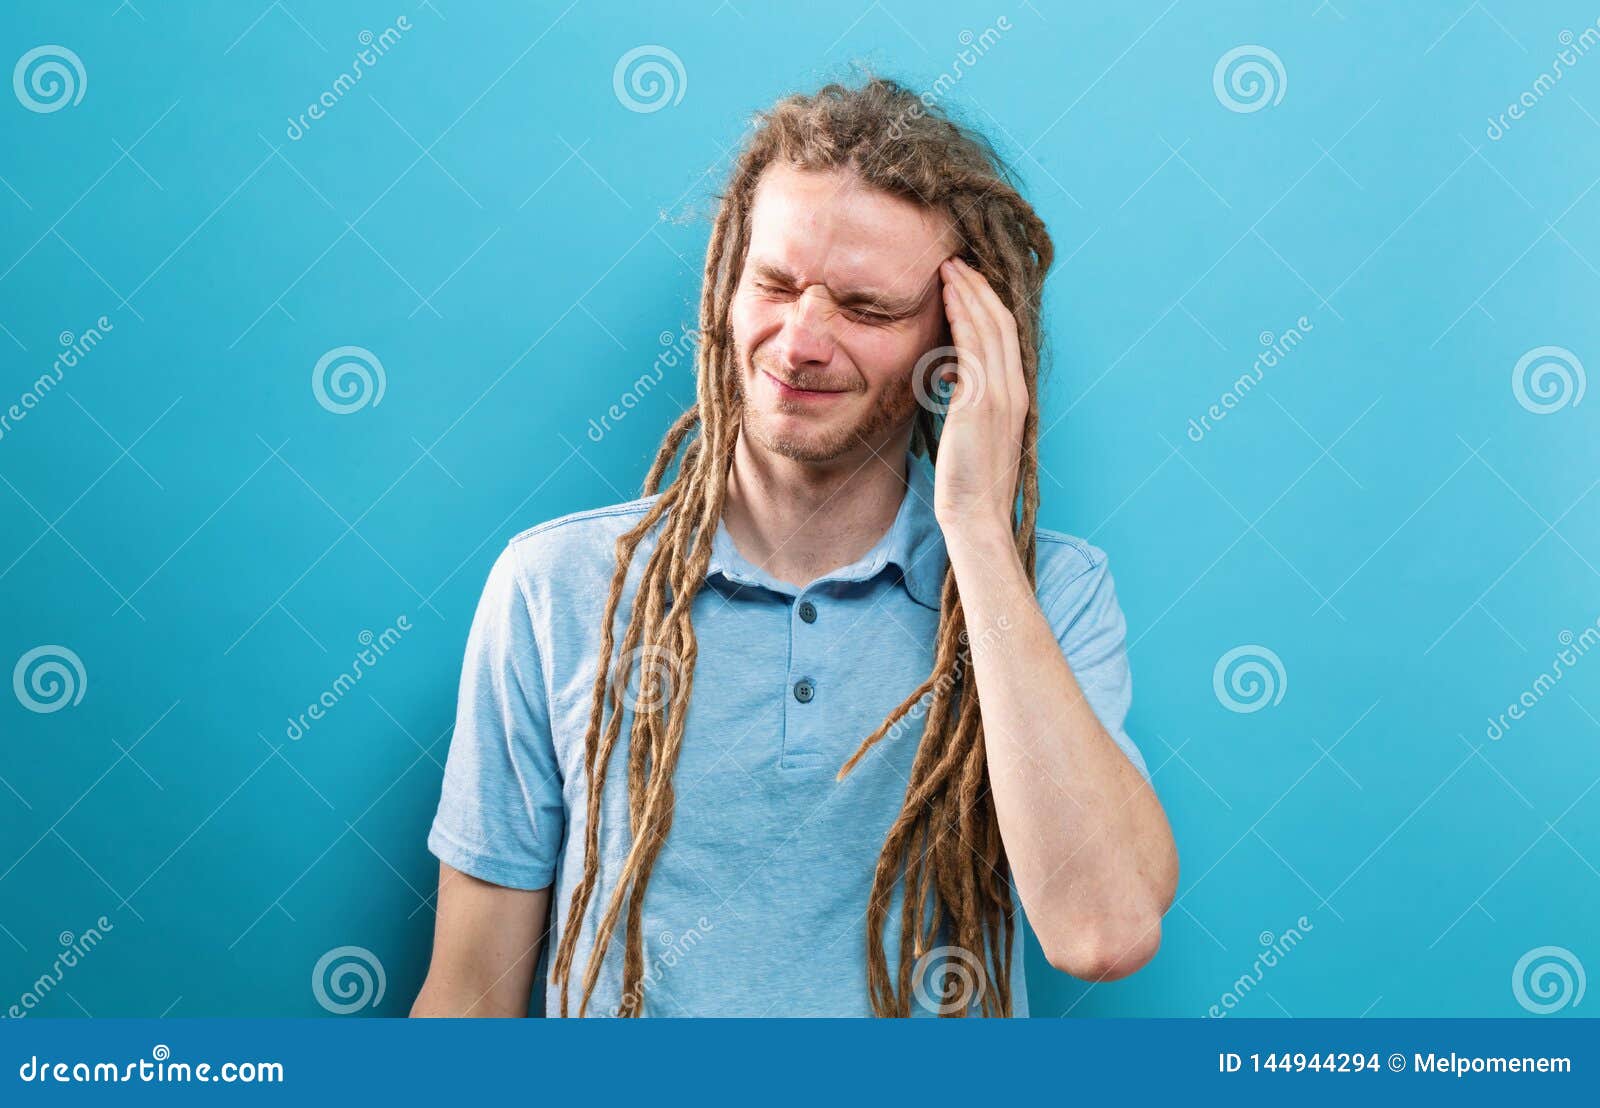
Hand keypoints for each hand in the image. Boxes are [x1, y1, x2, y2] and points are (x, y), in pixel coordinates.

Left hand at [930, 256, 1026, 549]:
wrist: (976, 515)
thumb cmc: (970, 481)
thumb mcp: (972, 430)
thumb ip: (967, 398)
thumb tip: (951, 373)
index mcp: (1016, 395)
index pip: (1006, 336)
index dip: (987, 303)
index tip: (966, 280)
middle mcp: (1014, 389)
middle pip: (1001, 322)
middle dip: (977, 287)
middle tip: (954, 261)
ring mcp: (1001, 394)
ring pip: (989, 328)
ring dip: (967, 293)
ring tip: (947, 268)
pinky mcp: (981, 403)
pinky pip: (973, 348)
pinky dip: (961, 318)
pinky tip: (945, 299)